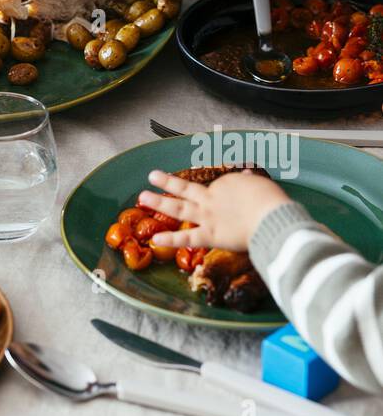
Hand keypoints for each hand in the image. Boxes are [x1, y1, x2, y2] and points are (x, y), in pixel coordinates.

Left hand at [138, 169, 289, 253]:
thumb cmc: (273, 201)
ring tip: (142, 196)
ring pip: (178, 208)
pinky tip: (155, 239)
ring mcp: (207, 216)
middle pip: (186, 189)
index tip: (216, 194)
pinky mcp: (209, 234)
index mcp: (226, 185)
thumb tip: (248, 175)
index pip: (215, 188)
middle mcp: (212, 198)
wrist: (272, 215)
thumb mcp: (261, 185)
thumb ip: (251, 183)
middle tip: (152, 176)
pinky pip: (187, 238)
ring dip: (159, 202)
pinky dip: (171, 239)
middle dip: (168, 183)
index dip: (214, 191)